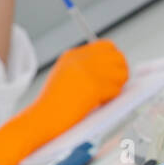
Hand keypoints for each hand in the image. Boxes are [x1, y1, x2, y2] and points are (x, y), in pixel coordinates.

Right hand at [0, 38, 128, 164]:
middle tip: (112, 87)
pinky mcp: (94, 86)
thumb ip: (84, 70)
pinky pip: (116, 89)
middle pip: (118, 57)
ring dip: (116, 87)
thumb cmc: (52, 106)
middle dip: (120, 72)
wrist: (42, 118)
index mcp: (72, 56)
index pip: (107, 46)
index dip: (113, 60)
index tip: (111, 73)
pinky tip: (97, 103)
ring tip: (102, 97)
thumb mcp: (64, 78)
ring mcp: (87, 71)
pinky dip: (111, 98)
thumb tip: (112, 71)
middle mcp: (80, 59)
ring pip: (121, 73)